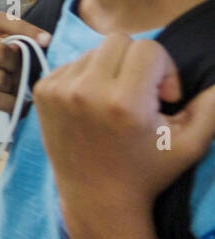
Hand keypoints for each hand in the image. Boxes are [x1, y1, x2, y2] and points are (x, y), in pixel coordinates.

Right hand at [0, 12, 51, 119]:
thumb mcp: (3, 52)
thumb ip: (19, 41)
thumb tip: (44, 40)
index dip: (25, 28)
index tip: (47, 41)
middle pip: (0, 51)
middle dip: (15, 68)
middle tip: (16, 77)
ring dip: (12, 90)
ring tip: (10, 92)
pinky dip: (7, 104)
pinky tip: (9, 104)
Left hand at [36, 35, 214, 212]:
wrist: (96, 197)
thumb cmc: (147, 171)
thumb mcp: (190, 144)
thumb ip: (210, 109)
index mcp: (123, 102)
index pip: (149, 48)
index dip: (165, 69)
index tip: (162, 99)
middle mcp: (86, 91)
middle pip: (119, 40)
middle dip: (137, 61)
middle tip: (140, 95)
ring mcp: (58, 89)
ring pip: (94, 51)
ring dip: (111, 68)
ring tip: (115, 103)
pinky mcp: (41, 90)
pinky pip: (72, 63)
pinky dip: (87, 77)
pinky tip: (93, 106)